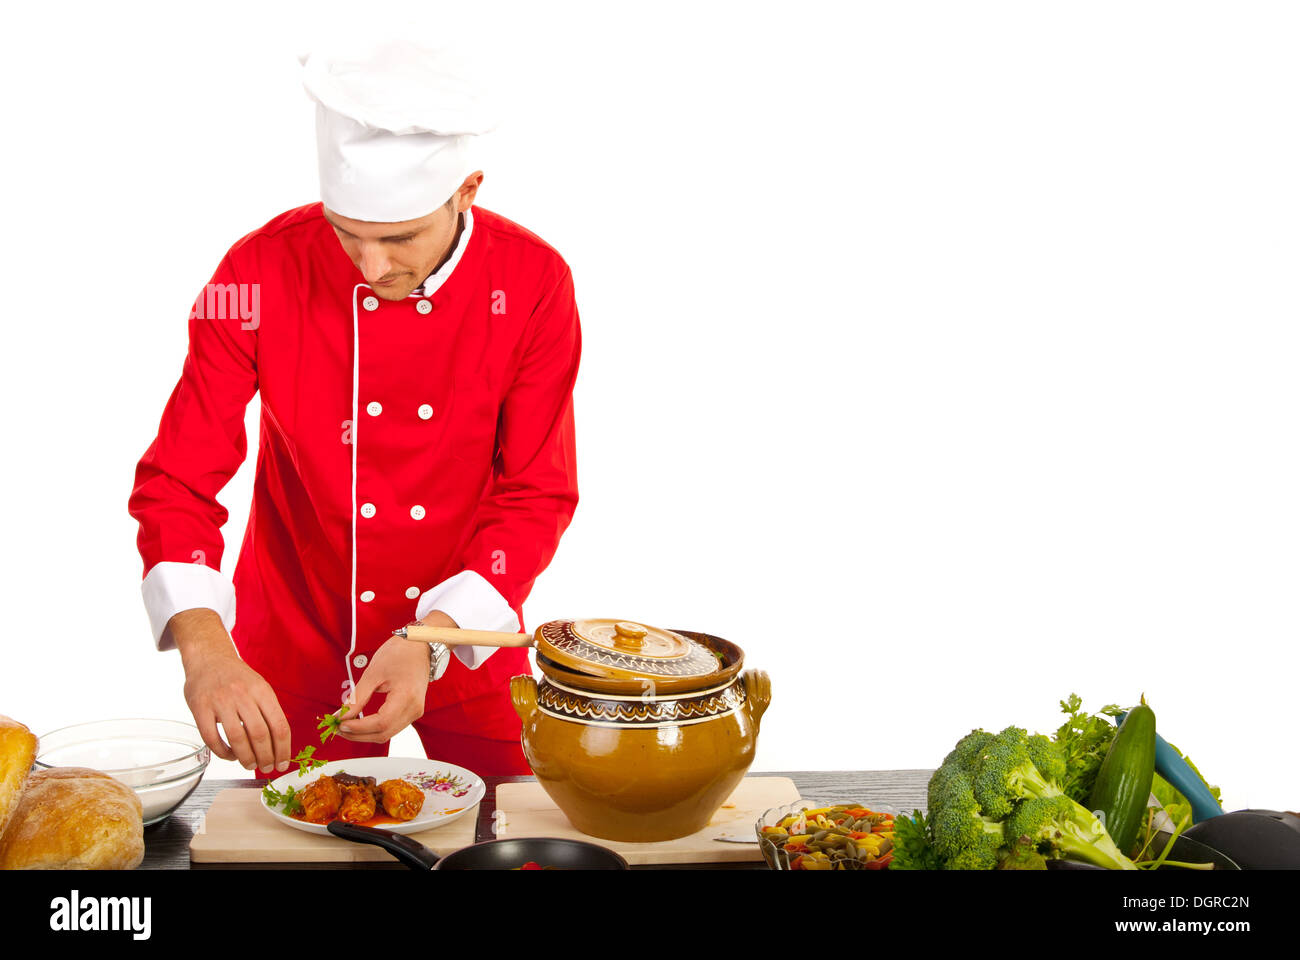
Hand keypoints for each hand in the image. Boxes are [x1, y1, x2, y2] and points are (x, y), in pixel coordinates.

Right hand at [171, 608, 291, 773]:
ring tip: (249, 765)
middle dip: (266, 758)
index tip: (283, 764)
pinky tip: (229, 755)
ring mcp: (220, 702)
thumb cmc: (237, 678)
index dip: (283, 750)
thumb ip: (269, 711)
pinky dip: (222, 753)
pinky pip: (212, 738)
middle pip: (260, 735)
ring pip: (237, 739)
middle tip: (267, 768)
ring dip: (246, 758)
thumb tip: (280, 744)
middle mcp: (243, 695)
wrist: (209, 658)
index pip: (279, 726)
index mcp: (262, 691)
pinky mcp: (200, 708)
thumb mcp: (260, 687)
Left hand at [338, 611, 456, 741]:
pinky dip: (373, 729)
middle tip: (338, 728)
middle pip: (383, 734)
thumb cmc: (398, 654)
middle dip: (358, 735)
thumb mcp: (373, 673)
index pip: (381, 723)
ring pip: (386, 734)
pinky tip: (360, 724)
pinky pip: (391, 728)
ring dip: (364, 734)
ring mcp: (415, 712)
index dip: (359, 727)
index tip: (340, 724)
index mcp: (406, 696)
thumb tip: (342, 715)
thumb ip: (357, 697)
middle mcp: (414, 709)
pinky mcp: (411, 712)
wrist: (419, 647)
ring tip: (346, 726)